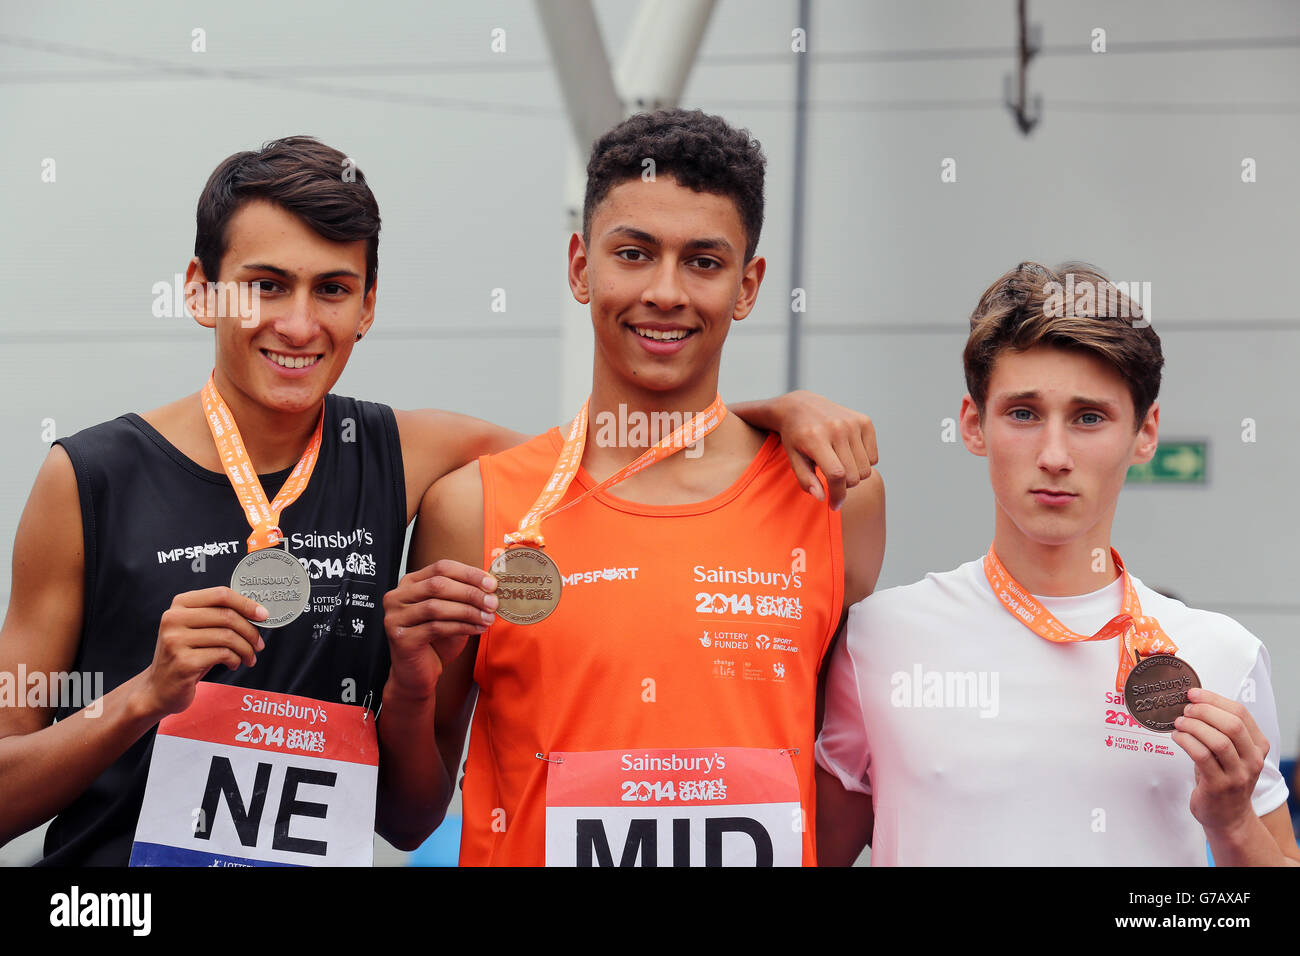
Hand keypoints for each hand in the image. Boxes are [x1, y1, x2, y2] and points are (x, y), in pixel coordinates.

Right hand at [138, 587, 268, 718]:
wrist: (159, 688)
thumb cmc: (186, 655)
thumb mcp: (197, 629)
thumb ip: (218, 615)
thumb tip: (257, 611)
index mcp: (180, 604)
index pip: (221, 594)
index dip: (246, 604)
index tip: (263, 615)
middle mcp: (174, 618)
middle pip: (227, 616)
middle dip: (250, 631)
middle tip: (259, 644)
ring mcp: (176, 640)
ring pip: (227, 636)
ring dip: (245, 649)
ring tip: (248, 657)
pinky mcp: (183, 661)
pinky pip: (222, 654)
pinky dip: (235, 659)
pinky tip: (234, 663)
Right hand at [383, 560, 497, 700]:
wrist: (417, 674)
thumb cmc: (436, 641)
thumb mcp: (451, 612)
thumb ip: (464, 596)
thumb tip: (491, 586)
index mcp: (410, 583)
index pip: (441, 567)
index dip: (469, 574)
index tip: (492, 584)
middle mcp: (397, 597)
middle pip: (438, 585)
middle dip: (470, 593)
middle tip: (493, 602)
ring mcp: (395, 617)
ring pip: (437, 607)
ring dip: (468, 611)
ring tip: (488, 618)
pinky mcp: (400, 638)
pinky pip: (436, 627)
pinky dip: (461, 627)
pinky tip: (477, 629)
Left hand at [772, 391, 877, 509]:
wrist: (801, 406)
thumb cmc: (795, 437)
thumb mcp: (794, 459)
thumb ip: (806, 480)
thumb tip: (822, 498)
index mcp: (816, 438)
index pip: (836, 474)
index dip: (838, 495)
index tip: (834, 505)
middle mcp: (837, 428)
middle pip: (854, 476)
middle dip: (843, 485)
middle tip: (831, 478)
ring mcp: (853, 423)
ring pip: (866, 469)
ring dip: (854, 474)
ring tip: (839, 465)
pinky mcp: (864, 422)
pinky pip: (874, 457)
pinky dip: (864, 462)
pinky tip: (848, 454)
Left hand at [1172, 687, 1268, 836]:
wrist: (1228, 817)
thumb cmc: (1224, 778)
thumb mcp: (1232, 753)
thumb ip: (1221, 730)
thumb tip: (1194, 701)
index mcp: (1258, 746)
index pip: (1241, 713)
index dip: (1215, 699)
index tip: (1194, 694)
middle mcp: (1252, 759)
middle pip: (1232, 725)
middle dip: (1204, 711)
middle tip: (1185, 709)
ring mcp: (1237, 774)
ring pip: (1218, 740)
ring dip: (1193, 726)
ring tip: (1179, 723)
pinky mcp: (1219, 785)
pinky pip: (1202, 756)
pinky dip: (1186, 741)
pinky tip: (1177, 737)